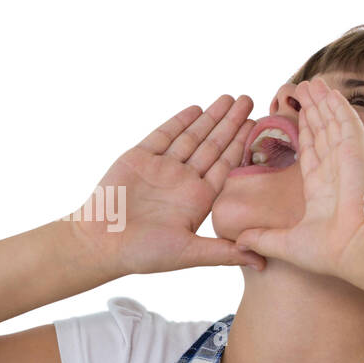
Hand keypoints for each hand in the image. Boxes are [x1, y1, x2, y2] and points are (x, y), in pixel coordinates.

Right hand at [65, 95, 267, 274]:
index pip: (225, 167)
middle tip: (249, 100)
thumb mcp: (189, 253)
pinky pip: (163, 135)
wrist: (101, 243)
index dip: (241, 146)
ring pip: (191, 136)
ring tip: (229, 98)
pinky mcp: (140, 158)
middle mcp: (182, 180)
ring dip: (210, 117)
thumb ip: (224, 252)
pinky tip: (196, 109)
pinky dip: (179, 122)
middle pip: (212, 145)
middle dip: (231, 123)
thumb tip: (262, 264)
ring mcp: (162, 167)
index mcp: (197, 200)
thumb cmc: (143, 253)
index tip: (258, 128)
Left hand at [233, 78, 363, 279]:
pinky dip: (336, 105)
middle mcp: (335, 171)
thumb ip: (262, 238)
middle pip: (320, 133)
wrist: (358, 247)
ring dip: (320, 103)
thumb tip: (238, 242)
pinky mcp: (356, 149)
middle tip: (301, 92)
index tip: (295, 121)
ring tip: (309, 83)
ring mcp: (347, 158)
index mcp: (321, 189)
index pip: (310, 154)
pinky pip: (345, 121)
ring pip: (331, 123)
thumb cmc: (329, 252)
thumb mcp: (286, 244)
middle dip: (311, 112)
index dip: (303, 136)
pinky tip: (328, 91)